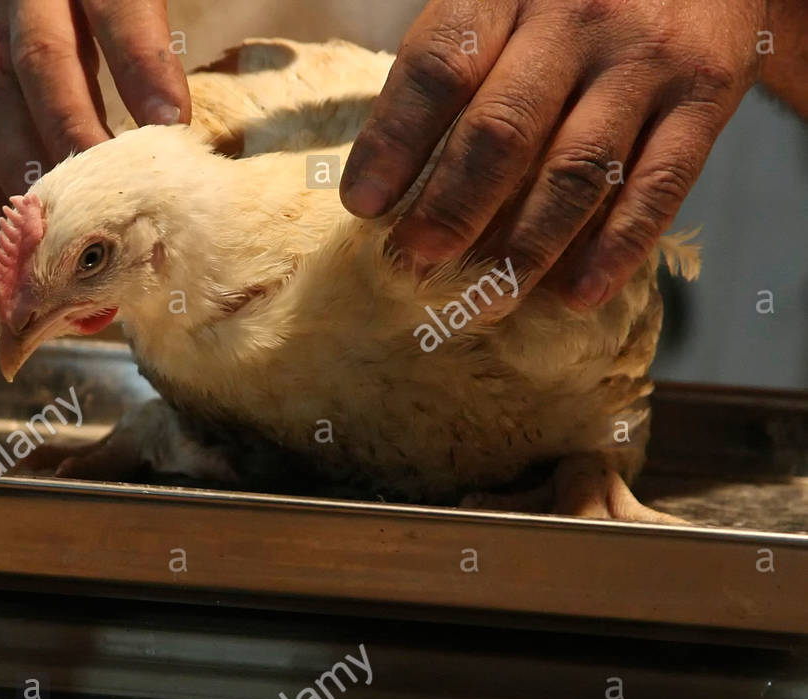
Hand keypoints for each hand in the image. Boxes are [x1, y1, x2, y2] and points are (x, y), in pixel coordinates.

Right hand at [0, 0, 189, 239]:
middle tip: (108, 203)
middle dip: (74, 137)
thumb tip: (177, 125)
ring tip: (56, 240)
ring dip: (25, 177)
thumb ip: (147, 39)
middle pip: (43, 61)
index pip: (116, 8)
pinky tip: (9, 244)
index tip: (171, 125)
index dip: (141, 65)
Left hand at [340, 0, 768, 311]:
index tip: (362, 206)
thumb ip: (457, 69)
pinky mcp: (705, 95)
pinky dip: (617, 248)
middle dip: (450, 210)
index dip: (394, 142)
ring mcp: (643, 58)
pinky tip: (578, 295)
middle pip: (501, 130)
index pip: (438, 69)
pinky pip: (657, 184)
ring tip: (482, 301)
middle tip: (412, 267)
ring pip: (575, 171)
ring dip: (524, 248)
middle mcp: (575, 20)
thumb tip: (390, 184)